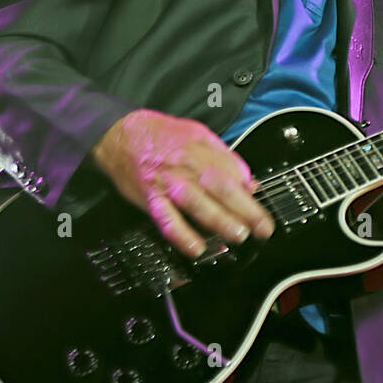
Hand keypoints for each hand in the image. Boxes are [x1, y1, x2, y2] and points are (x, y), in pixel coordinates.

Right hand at [90, 109, 274, 257]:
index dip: (249, 186)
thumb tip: (249, 182)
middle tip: (263, 227)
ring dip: (219, 221)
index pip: (232, 168)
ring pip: (196, 203)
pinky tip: (197, 248)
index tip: (261, 201)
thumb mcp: (198, 134)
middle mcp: (185, 165)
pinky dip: (181, 235)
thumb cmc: (162, 136)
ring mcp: (167, 184)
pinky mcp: (150, 199)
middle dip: (245, 209)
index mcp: (201, 148)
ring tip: (238, 235)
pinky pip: (166, 220)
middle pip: (220, 187)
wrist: (119, 134)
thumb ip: (225, 158)